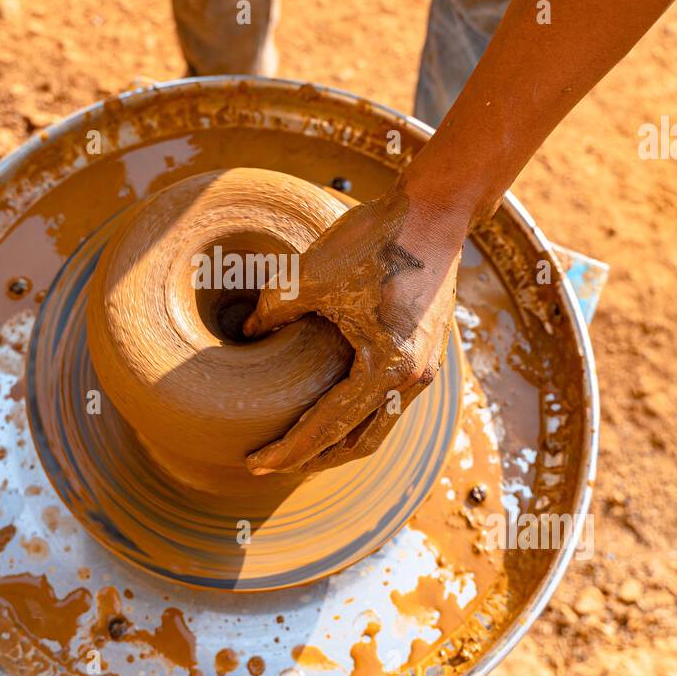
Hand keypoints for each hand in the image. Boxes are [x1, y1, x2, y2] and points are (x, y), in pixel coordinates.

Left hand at [242, 184, 461, 474]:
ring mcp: (423, 369)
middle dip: (313, 459)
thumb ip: (272, 310)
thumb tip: (244, 333)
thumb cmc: (375, 241)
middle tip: (272, 463)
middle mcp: (412, 379)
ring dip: (338, 443)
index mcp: (386, 369)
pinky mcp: (424, 353)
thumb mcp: (310, 275)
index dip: (287, 450)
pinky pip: (389, 404)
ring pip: (377, 427)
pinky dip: (358, 418)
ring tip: (299, 446)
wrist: (433, 212)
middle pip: (357, 444)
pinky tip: (331, 409)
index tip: (254, 462)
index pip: (327, 429)